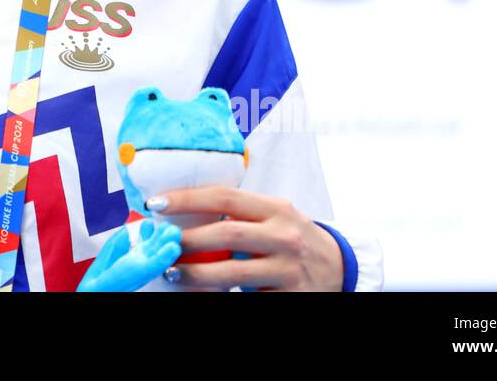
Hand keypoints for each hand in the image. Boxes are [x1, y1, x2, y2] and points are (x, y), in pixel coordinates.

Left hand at [148, 185, 343, 291]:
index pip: (224, 198)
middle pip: (225, 235)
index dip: (187, 199)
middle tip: (160, 244)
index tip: (156, 204)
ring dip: (195, 274)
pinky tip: (199, 293)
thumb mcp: (274, 215)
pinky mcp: (290, 296)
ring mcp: (287, 269)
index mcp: (275, 208)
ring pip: (232, 273)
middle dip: (187, 240)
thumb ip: (240, 213)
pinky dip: (221, 296)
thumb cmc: (294, 237)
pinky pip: (248, 298)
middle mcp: (284, 236)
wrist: (341, 267)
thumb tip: (183, 211)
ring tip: (171, 272)